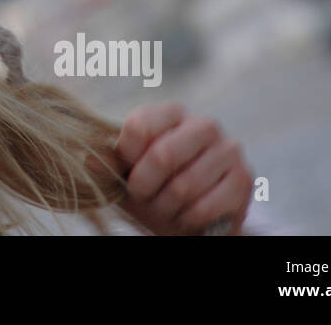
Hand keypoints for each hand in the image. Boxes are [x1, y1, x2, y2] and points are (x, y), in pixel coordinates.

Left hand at [112, 102, 251, 234]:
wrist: (193, 214)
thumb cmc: (155, 186)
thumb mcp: (128, 173)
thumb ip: (110, 162)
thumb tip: (86, 158)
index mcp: (172, 113)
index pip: (139, 126)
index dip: (126, 158)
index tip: (125, 172)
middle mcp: (203, 125)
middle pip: (162, 155)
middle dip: (144, 186)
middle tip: (142, 195)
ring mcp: (228, 150)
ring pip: (184, 186)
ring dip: (165, 206)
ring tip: (164, 207)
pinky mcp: (244, 180)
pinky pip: (204, 206)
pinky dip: (187, 219)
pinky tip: (185, 216)